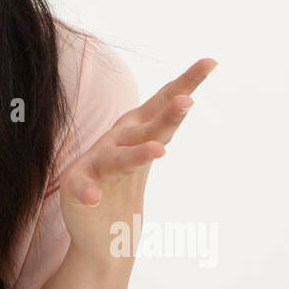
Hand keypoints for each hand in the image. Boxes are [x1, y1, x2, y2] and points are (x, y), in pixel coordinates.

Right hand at [58, 57, 217, 257]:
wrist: (96, 226)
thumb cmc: (122, 184)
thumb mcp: (145, 154)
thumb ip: (160, 129)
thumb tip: (187, 96)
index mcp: (137, 129)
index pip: (164, 103)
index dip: (186, 82)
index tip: (211, 61)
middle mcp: (118, 140)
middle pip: (148, 127)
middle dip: (168, 115)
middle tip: (188, 102)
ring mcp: (96, 163)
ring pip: (120, 158)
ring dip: (138, 154)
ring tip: (158, 152)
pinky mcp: (76, 186)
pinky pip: (82, 188)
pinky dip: (86, 191)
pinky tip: (91, 197)